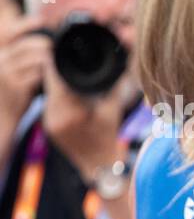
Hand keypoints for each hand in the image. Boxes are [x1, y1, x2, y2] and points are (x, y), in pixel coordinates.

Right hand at [0, 18, 50, 125]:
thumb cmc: (8, 93)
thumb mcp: (9, 72)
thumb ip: (20, 58)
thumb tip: (43, 47)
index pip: (10, 33)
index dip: (26, 24)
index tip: (42, 20)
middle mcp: (0, 60)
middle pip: (28, 45)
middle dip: (45, 45)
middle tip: (56, 47)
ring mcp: (7, 73)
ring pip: (36, 60)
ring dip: (50, 60)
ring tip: (57, 62)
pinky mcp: (16, 86)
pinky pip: (39, 75)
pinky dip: (49, 74)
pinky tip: (55, 76)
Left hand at [41, 61, 126, 181]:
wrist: (100, 167)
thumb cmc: (110, 139)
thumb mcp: (113, 110)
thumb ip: (113, 86)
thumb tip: (120, 66)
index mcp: (69, 111)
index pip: (55, 77)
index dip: (57, 61)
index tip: (62, 51)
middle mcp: (54, 116)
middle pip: (50, 84)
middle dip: (58, 72)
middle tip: (67, 61)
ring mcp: (48, 123)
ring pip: (48, 93)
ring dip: (57, 84)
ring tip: (71, 78)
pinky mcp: (48, 127)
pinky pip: (50, 105)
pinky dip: (58, 97)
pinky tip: (70, 96)